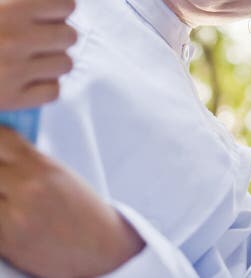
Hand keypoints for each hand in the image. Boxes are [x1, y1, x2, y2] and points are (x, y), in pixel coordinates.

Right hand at [0, 0, 76, 108]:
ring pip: (64, 64)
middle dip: (55, 32)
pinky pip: (52, 92)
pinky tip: (23, 75)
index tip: (46, 9)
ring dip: (51, 59)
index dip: (58, 5)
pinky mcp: (9, 99)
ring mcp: (13, 72)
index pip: (68, 5)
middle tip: (34, 33)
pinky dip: (42, 85)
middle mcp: (17, 40)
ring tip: (27, 54)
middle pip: (70, 35)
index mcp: (12, 8)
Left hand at [0, 127, 143, 276]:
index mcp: (45, 168)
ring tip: (7, 194)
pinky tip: (8, 212)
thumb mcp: (64, 177)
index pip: (1, 139)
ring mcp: (12, 217)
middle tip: (5, 176)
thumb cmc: (86, 213)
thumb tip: (4, 152)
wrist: (101, 252)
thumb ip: (31, 162)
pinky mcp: (5, 241)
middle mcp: (27, 189)